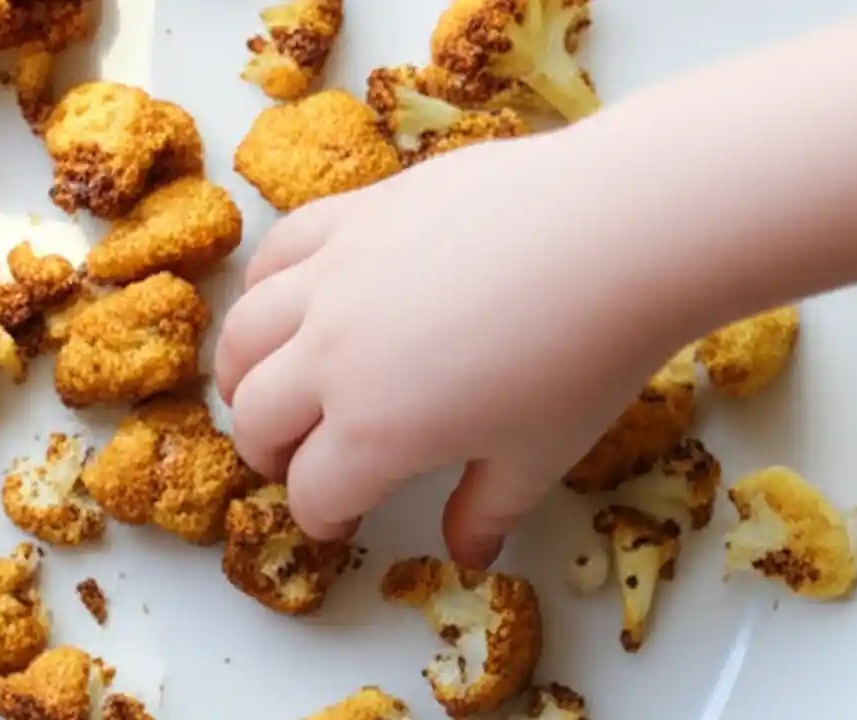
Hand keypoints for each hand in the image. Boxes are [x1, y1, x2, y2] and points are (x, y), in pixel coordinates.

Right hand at [216, 131, 688, 568]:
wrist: (615, 231)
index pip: (315, 493)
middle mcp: (331, 356)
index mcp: (374, 431)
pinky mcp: (352, 215)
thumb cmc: (583, 357)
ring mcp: (333, 277)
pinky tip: (282, 300)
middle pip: (256, 417)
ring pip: (243, 333)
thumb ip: (487, 511)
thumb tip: (467, 555)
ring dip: (241, 375)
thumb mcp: (538, 456)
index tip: (339, 521)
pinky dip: (264, 287)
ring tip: (261, 385)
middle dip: (267, 454)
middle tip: (295, 461)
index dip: (321, 519)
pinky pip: (277, 252)